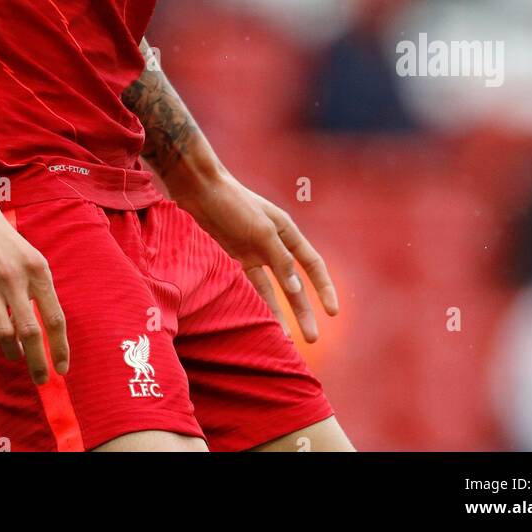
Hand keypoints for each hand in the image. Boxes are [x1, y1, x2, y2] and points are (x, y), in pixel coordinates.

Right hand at [0, 191, 69, 384]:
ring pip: (6, 337)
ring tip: (15, 355)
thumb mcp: (29, 256)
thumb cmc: (0, 238)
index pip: (55, 317)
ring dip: (12, 354)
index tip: (62, 368)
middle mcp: (15, 279)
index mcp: (37, 269)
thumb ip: (38, 288)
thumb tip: (46, 328)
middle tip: (41, 379)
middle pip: (32, 334)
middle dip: (39, 363)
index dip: (60, 348)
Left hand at [169, 171, 337, 341]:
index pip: (312, 264)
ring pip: (274, 290)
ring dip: (282, 314)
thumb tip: (296, 290)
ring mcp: (255, 253)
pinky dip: (259, 304)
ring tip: (289, 341)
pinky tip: (265, 324)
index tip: (333, 313)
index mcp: (287, 231)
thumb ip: (280, 259)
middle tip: (313, 339)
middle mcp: (274, 244)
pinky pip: (252, 287)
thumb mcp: (261, 230)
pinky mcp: (236, 259)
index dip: (325, 289)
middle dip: (304, 311)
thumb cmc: (233, 203)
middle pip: (295, 283)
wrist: (199, 189)